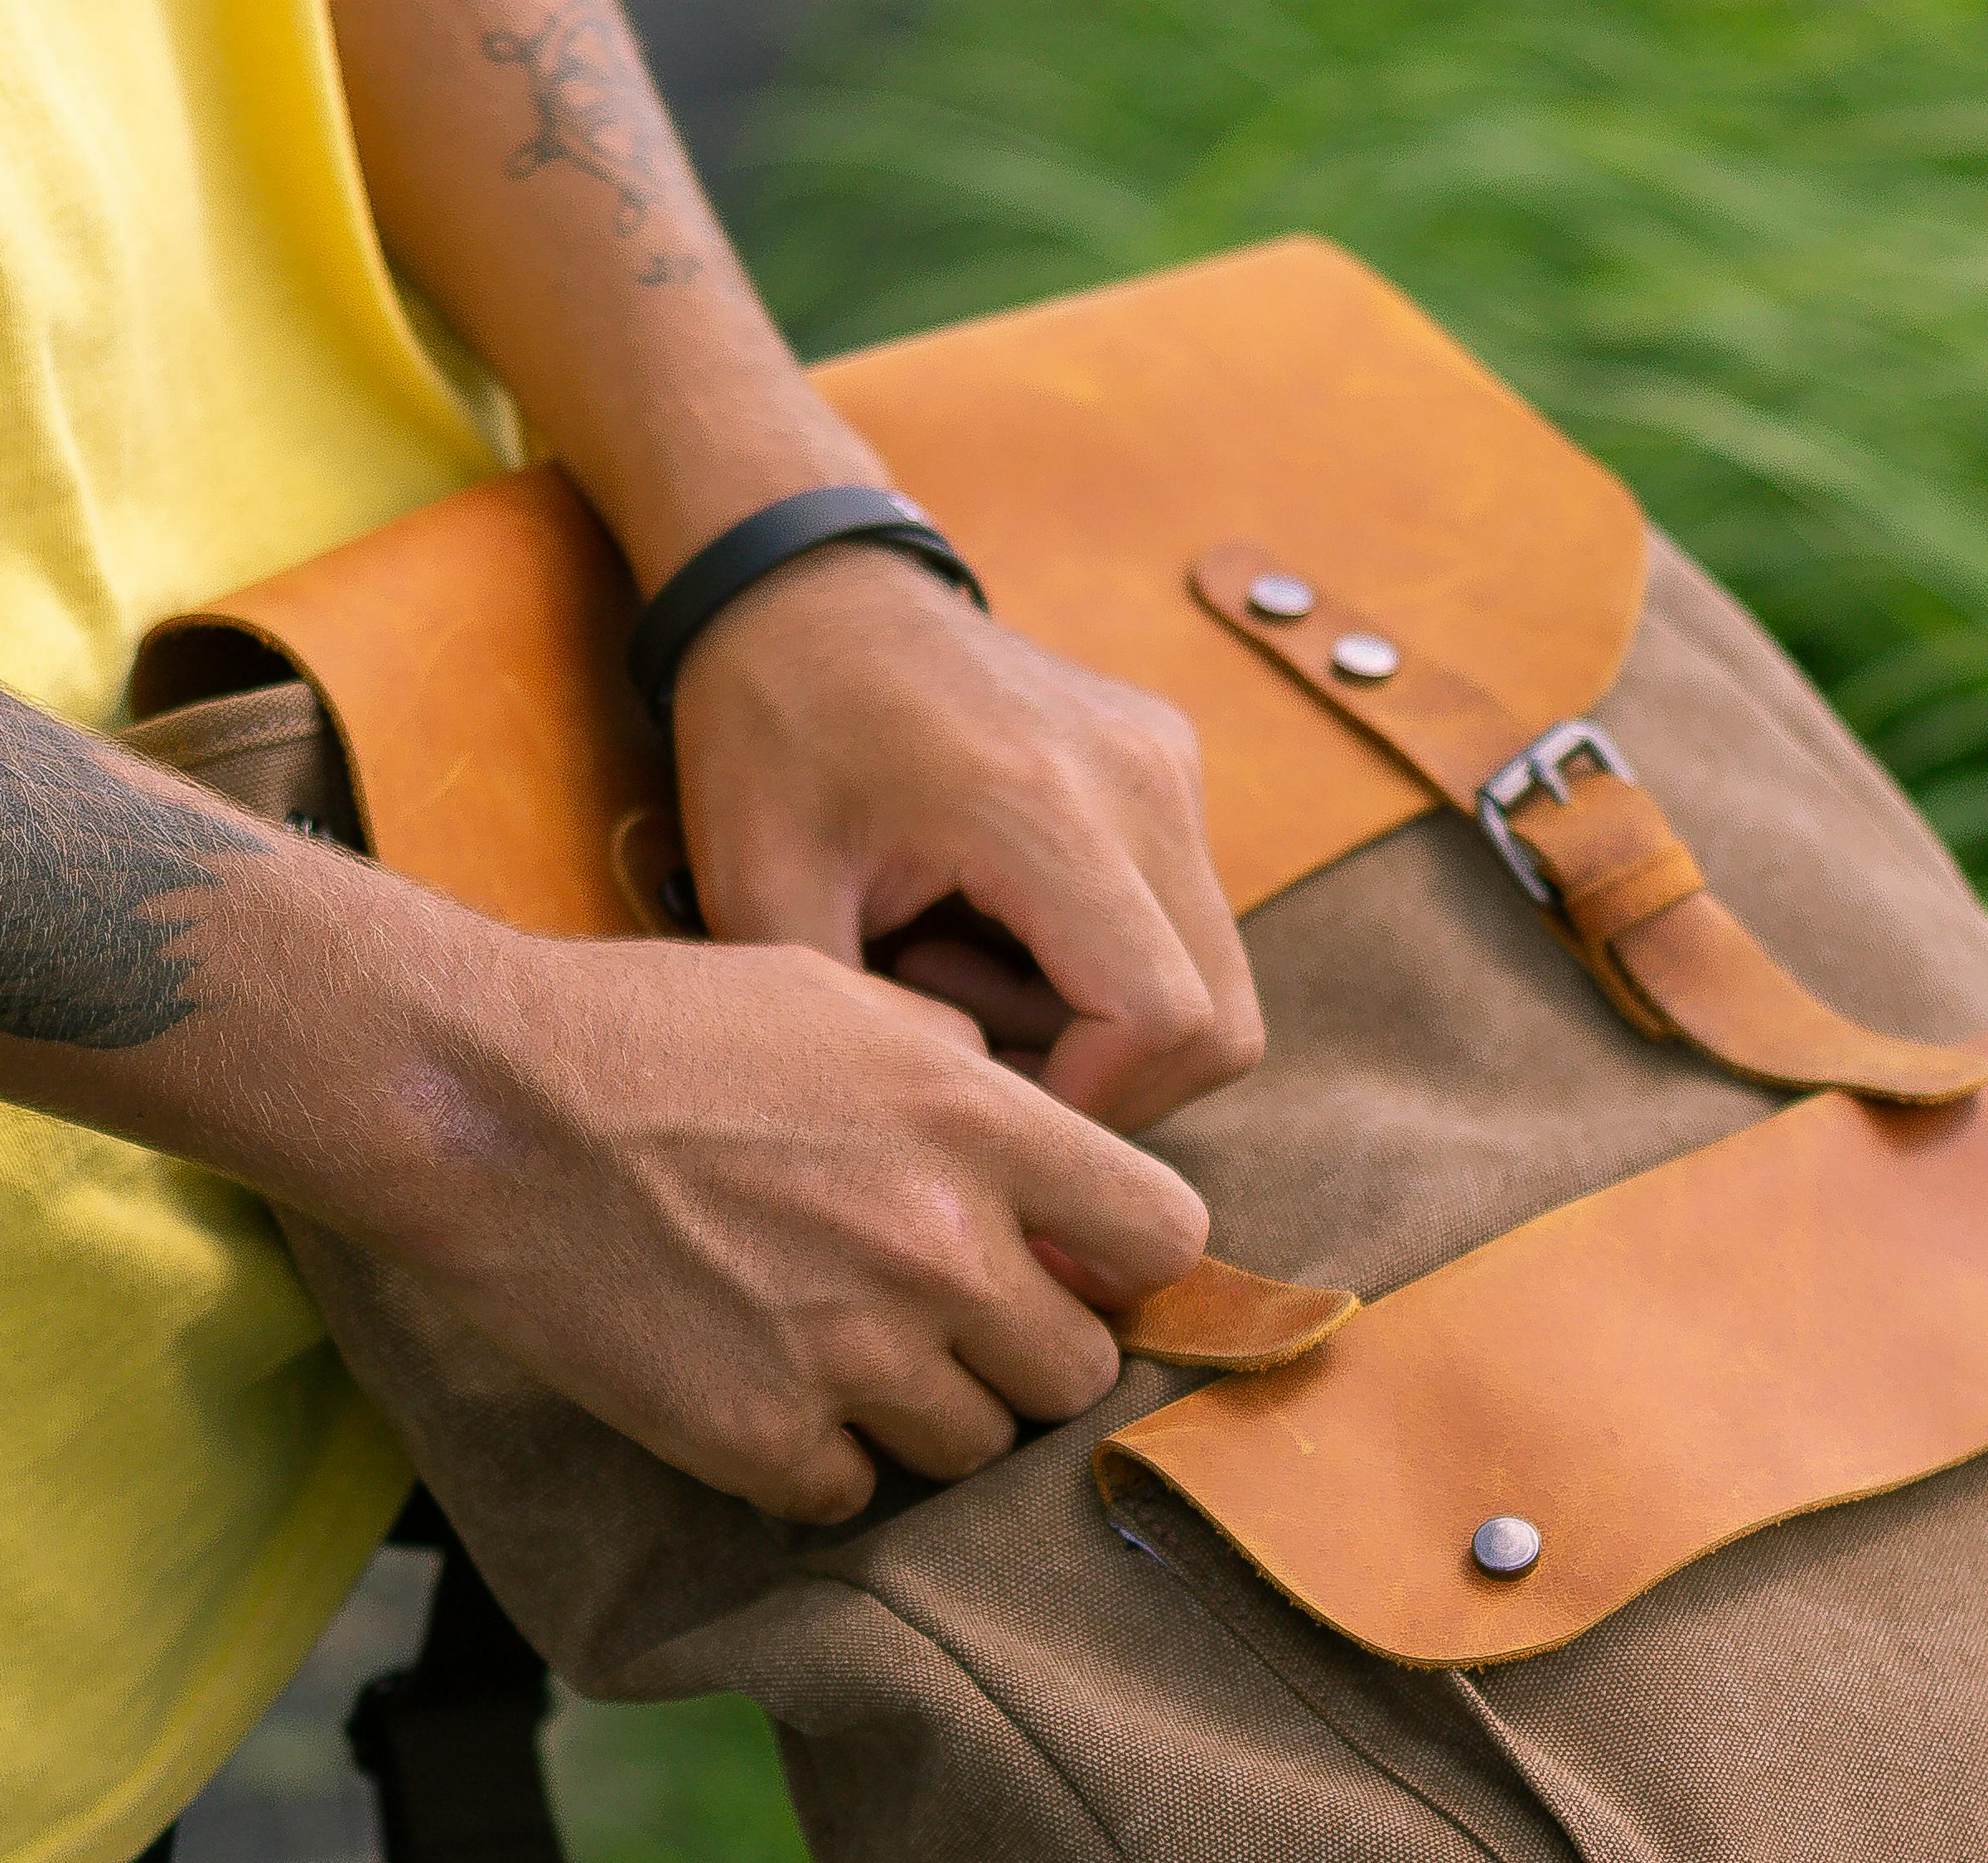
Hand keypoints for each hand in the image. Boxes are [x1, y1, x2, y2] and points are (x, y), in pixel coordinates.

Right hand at [380, 930, 1208, 1521]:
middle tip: (939, 1320)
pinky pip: (852, 1493)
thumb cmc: (650, 1029)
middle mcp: (941, 1249)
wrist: (479, 1101)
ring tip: (836, 1350)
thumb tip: (1031, 1129)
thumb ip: (959, 1070)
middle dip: (1021, 1353)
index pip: (1165, 1239)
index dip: (1124, 1261)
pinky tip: (756, 1389)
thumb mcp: (838, 995)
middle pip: (1076, 1372)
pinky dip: (816, 1460)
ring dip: (924, 1414)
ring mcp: (854, 1356)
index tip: (1072, 1264)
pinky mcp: (760, 1438)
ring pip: (974, 1448)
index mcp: (979, 1126)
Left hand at [669, 541, 1265, 1133]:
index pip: (1161, 1022)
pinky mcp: (1169, 761)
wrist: (803, 583)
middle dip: (1112, 1087)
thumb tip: (956, 1153)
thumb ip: (868, 1040)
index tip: (978, 1106)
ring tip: (965, 975)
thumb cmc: (769, 734)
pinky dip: (1108, 966)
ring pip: (1216, 983)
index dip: (1087, 1107)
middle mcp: (1140, 778)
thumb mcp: (766, 902)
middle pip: (1221, 1023)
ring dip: (1106, 1025)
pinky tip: (993, 930)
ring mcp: (1169, 762)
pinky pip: (1187, 921)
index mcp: (1042, 807)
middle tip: (977, 1063)